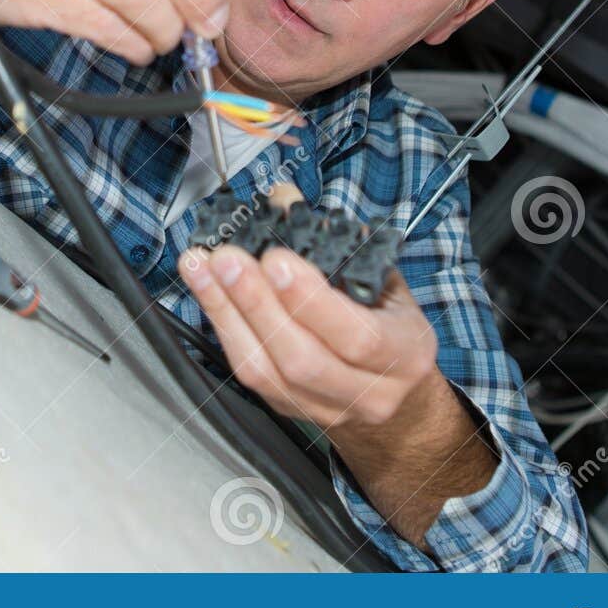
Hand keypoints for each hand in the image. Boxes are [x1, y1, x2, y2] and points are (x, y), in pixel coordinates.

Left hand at [178, 244, 439, 431]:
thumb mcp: (383, 277)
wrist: (398, 392)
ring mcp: (325, 408)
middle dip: (256, 303)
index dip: (310, 300)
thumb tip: (283, 198)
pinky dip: (223, 327)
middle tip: (226, 258)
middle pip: (302, 358)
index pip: (358, 336)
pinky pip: (248, 373)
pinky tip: (207, 293)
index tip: (275, 259)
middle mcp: (368, 392)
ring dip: (226, 312)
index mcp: (405, 353)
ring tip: (202, 268)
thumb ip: (337, 240)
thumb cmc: (392, 324)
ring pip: (265, 370)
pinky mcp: (289, 409)